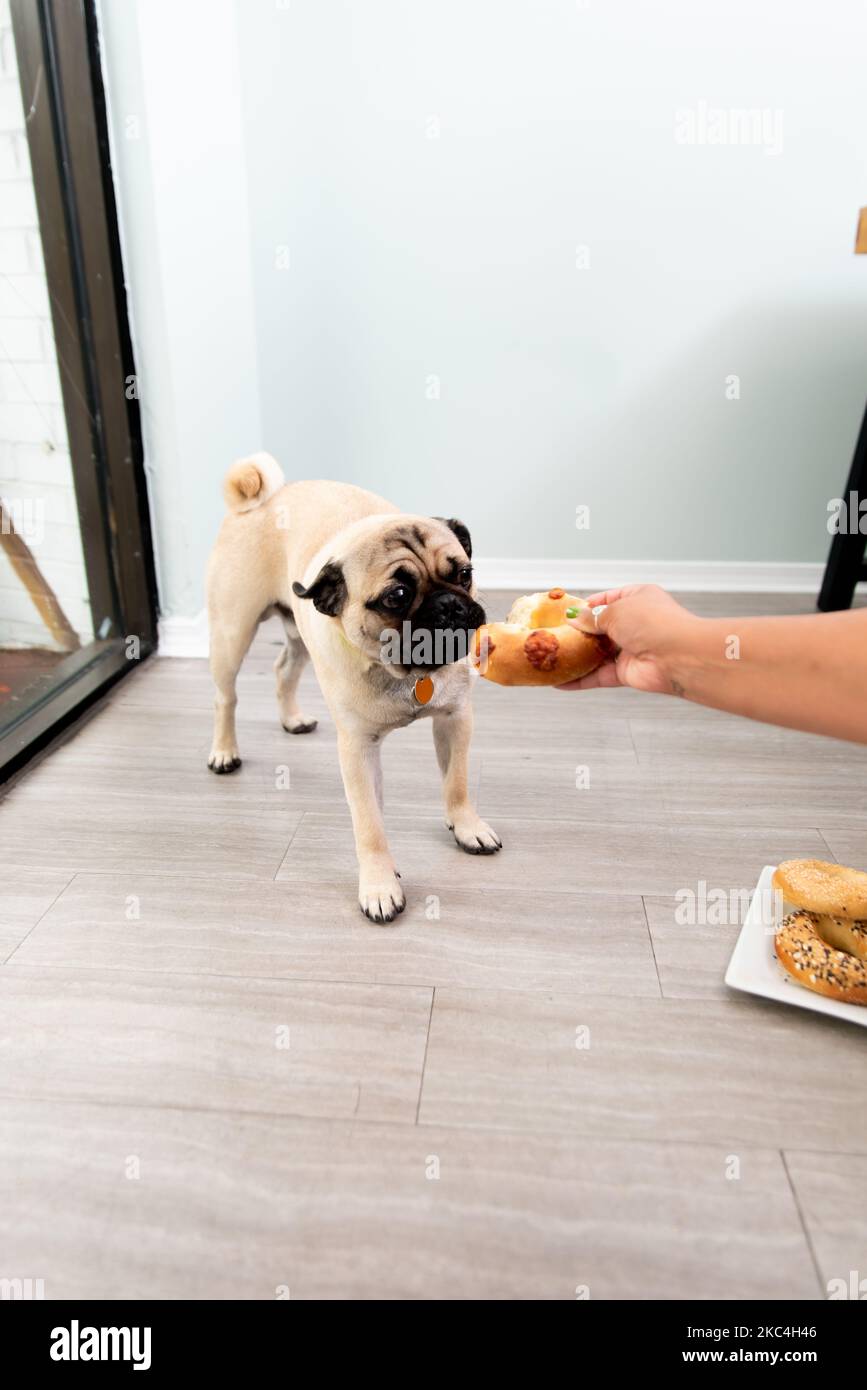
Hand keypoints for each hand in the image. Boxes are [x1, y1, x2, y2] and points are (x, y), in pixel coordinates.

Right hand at [557, 584, 696, 693]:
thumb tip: (573, 619)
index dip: (586, 606)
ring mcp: (631, 649)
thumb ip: (592, 617)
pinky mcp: (627, 672)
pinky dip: (580, 679)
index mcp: (638, 598)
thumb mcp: (616, 611)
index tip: (565, 612)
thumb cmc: (654, 623)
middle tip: (553, 635)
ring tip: (551, 657)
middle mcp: (636, 624)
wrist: (679, 656)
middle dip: (578, 633)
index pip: (608, 599)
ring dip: (577, 657)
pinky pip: (598, 676)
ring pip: (598, 653)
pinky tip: (560, 682)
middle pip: (601, 628)